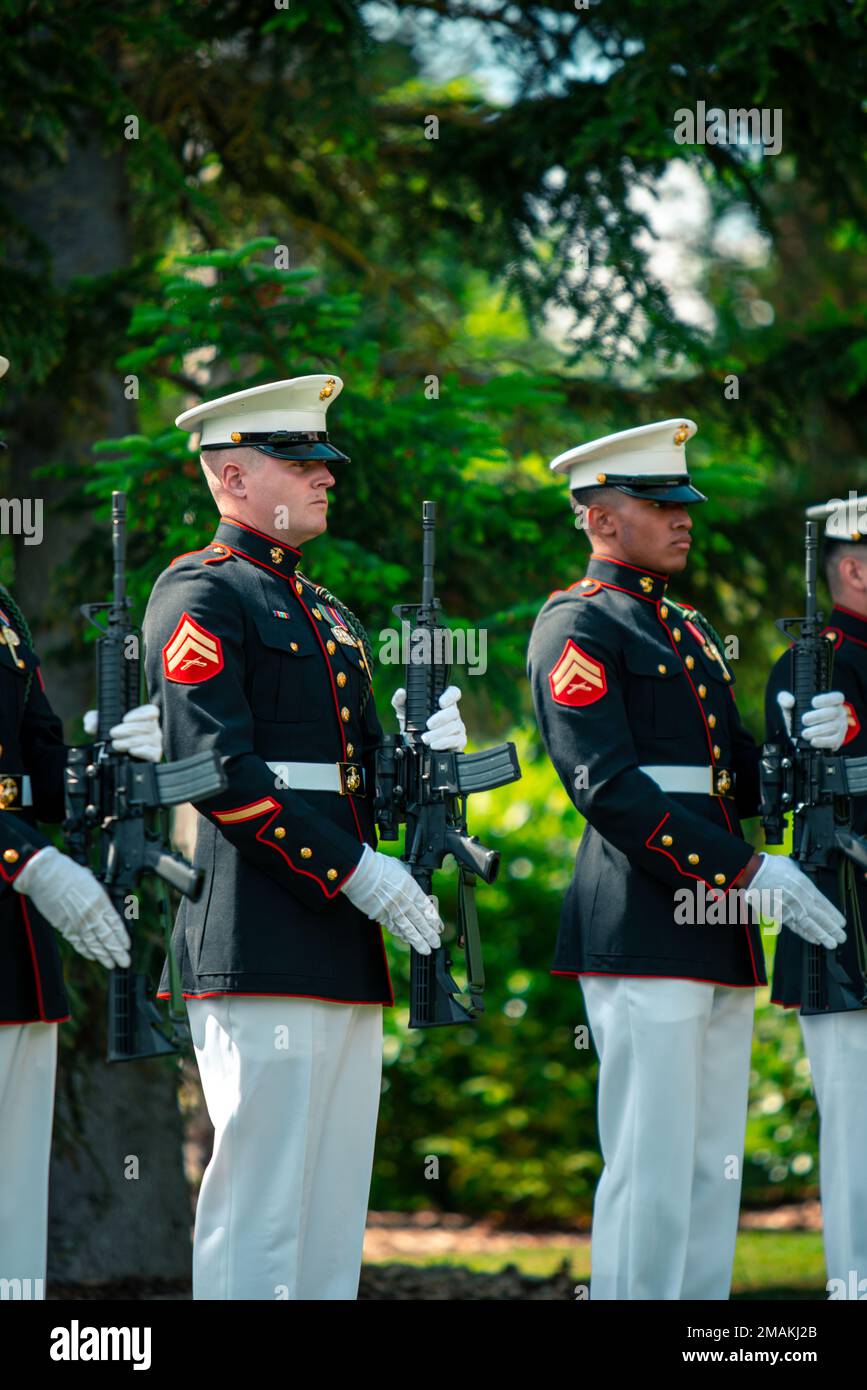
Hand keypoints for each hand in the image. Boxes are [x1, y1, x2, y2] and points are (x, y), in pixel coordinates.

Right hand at [13, 846, 130, 968]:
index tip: (127, 946)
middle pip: (107, 938)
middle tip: (124, 962)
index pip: (116, 924)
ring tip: (111, 963)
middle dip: (117, 952)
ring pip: (93, 944)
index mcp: (100, 902)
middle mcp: (90, 915)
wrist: (44, 875)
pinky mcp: (63, 927)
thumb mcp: (93, 881)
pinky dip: (85, 951)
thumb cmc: (68, 872)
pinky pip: (77, 942)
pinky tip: (92, 956)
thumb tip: (106, 903)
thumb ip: (101, 895)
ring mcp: (76, 923)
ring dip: (103, 955)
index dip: (122, 937)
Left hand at [84, 703, 162, 761]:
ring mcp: (155, 743)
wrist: (110, 755)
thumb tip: (91, 725)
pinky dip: (141, 751)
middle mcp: (152, 729)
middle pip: (149, 726)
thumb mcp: (98, 725)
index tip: (124, 719)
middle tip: (113, 733)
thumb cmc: (109, 736)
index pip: (152, 711)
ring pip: (149, 739)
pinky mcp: (154, 756)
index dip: (140, 714)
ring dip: (130, 741)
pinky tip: (131, 751)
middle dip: (129, 729)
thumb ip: (93, 720)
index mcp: (143, 718)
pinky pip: (153, 752)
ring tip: (116, 744)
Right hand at [341, 845, 442, 953]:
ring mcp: (393, 911)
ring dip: (418, 941)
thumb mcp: (401, 868)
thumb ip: (407, 878)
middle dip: (430, 935)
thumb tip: (410, 880)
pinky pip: (393, 928)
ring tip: (425, 949)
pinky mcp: (381, 916)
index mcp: (412, 889)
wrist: (361, 872)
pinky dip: (401, 935)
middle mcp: (405, 903)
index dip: (434, 920)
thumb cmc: (379, 866)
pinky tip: (406, 940)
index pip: (427, 909)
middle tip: (436, 943)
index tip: (439, 928)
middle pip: (421, 922)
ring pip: (409, 929)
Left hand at [391, 685, 467, 751]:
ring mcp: (457, 727)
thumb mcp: (403, 712)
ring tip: (425, 738)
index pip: (453, 693)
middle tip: (428, 725)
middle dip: (441, 719)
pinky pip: (456, 740)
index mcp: (442, 702)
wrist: (414, 746)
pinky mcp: (459, 740)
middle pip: (454, 711)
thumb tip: (401, 692)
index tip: (441, 703)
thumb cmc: (412, 725)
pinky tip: (433, 745)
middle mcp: (452, 713)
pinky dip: (443, 743)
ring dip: (439, 733)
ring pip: (454, 727)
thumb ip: (400, 701)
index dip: (450, 696)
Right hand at [744, 853, 846, 948]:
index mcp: (806, 887)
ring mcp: (790, 910)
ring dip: (822, 935)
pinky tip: (813, 939)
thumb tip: (804, 878)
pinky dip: (805, 934)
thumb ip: (801, 876)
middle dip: (832, 929)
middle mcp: (801, 901)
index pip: (825, 905)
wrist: (752, 873)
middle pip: (821, 918)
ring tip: (830, 943)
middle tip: (840, 937)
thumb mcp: (792, 866)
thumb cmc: (770, 867)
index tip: (841, 923)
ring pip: (810, 926)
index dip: (834, 916)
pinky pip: (795, 928)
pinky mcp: (780, 916)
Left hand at [777, 690, 848, 751]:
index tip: (813, 702)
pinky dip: (822, 741)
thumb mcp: (790, 707)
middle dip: (818, 716)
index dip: (826, 699)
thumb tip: (789, 701)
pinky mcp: (837, 739)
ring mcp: (840, 726)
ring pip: (833, 726)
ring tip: (804, 733)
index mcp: (831, 702)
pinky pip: (833, 740)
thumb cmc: (799, 717)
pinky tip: (813, 741)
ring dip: (818, 730)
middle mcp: (838, 713)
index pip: (836, 697)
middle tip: (804, 720)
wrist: (801, 736)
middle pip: (834, 712)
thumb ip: (785, 699)